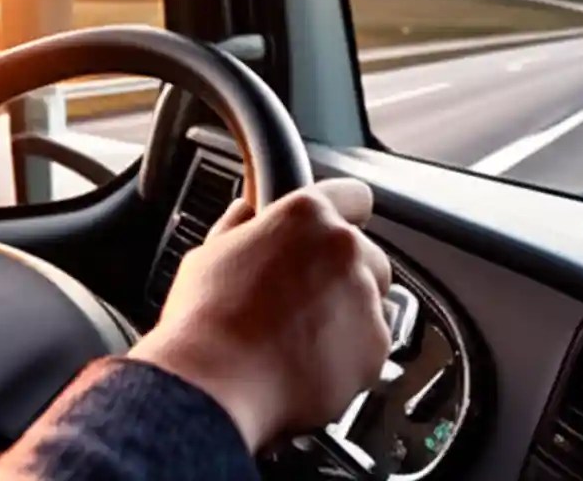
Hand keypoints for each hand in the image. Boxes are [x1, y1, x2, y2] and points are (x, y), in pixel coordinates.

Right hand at [128, 178, 390, 450]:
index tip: (330, 231)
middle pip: (365, 254)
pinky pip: (370, 344)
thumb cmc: (206, 322)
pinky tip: (308, 361)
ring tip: (300, 336)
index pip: (352, 196)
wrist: (215, 386)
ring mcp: (365, 299)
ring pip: (371, 301)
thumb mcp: (211, 254)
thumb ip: (241, 227)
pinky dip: (348, 354)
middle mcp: (344, 249)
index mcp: (305, 216)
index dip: (340, 213)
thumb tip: (245, 214)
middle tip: (300, 297)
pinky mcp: (376, 347)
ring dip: (346, 314)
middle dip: (340, 273)